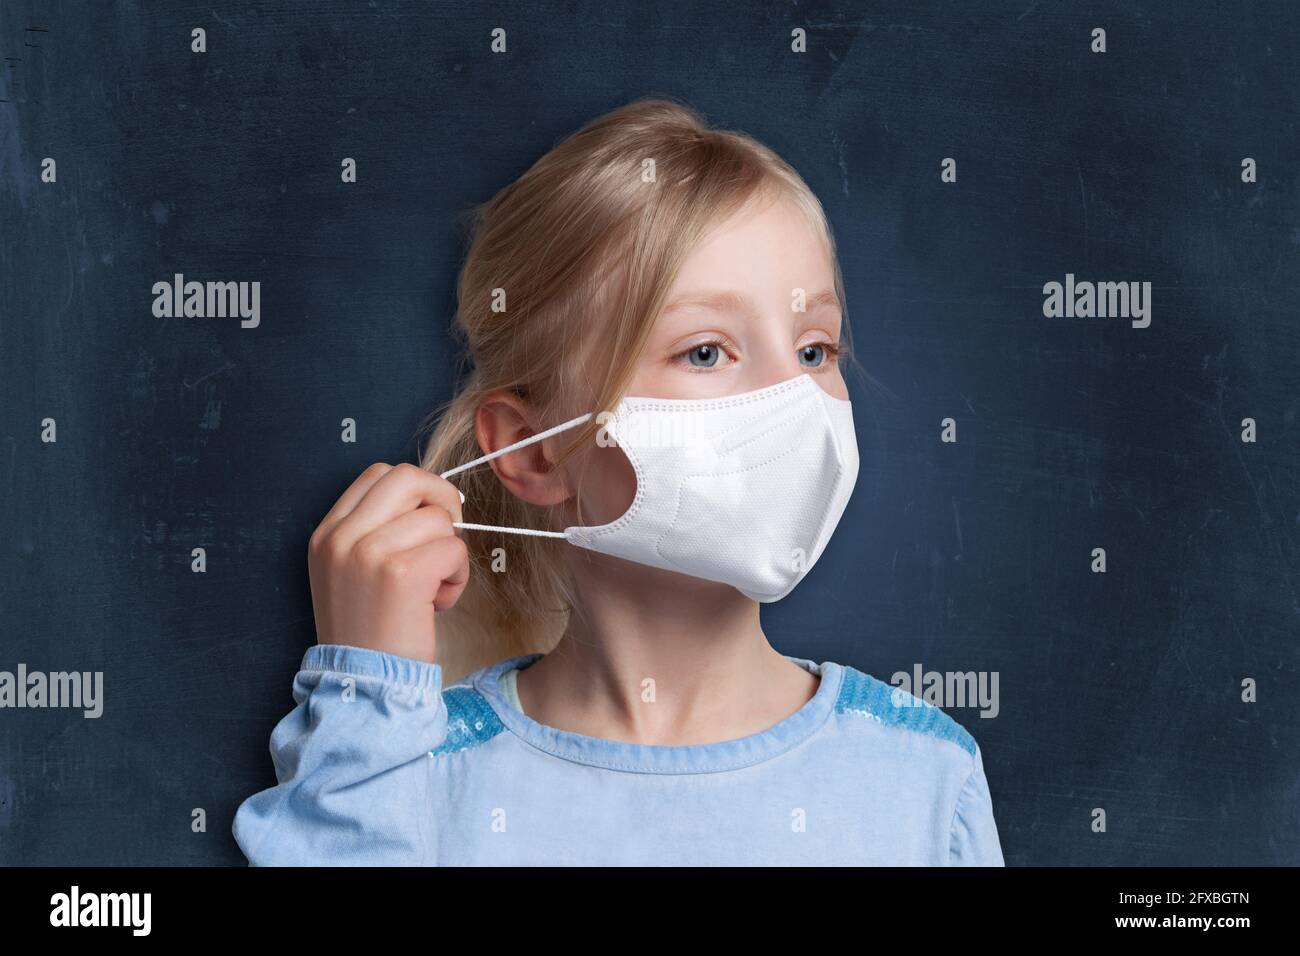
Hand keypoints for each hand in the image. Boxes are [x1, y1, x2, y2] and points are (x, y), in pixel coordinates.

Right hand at [306, 463, 468, 663]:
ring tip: (433, 588)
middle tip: (447, 538)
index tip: (425, 522)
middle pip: (408, 476)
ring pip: (438, 517)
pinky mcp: (401, 573)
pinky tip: (437, 604)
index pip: (377, 474)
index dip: (414, 491)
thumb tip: (430, 500)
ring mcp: (367, 552)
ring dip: (450, 552)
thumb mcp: (352, 573)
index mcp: (326, 534)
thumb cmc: (371, 633)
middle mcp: (341, 538)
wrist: (363, 689)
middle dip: (441, 500)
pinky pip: (453, 549)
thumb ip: (377, 532)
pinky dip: (457, 576)